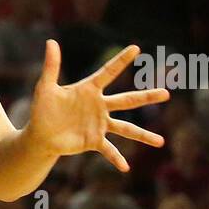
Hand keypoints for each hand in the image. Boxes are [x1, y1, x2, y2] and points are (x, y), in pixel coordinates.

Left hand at [28, 42, 167, 171]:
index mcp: (89, 89)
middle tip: (167, 93)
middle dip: (147, 97)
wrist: (41, 135)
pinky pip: (109, 150)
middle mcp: (99, 106)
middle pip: (127, 100)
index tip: (136, 48)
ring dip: (143, 135)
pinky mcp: (94, 141)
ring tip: (161, 142)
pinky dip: (117, 158)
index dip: (121, 60)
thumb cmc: (43, 109)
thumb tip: (51, 41)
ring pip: (126, 128)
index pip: (108, 72)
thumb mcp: (46, 87)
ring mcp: (99, 124)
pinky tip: (125, 167)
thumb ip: (51, 66)